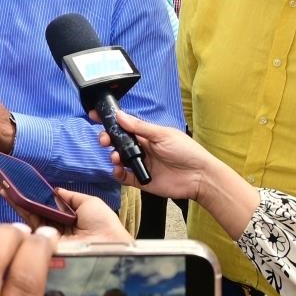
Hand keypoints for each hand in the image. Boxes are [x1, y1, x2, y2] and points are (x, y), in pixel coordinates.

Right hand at [0, 184, 132, 242]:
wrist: (107, 245)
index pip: (45, 206)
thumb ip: (70, 196)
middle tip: (3, 181)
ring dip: (14, 199)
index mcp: (67, 220)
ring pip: (27, 216)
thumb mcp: (89, 203)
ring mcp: (47, 237)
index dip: (33, 194)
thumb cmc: (103, 224)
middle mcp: (55, 229)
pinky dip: (18, 210)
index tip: (21, 182)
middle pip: (33, 210)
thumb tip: (54, 190)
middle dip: (19, 195)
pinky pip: (28, 226)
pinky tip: (9, 196)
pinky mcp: (42, 244)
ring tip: (1, 185)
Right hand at [91, 109, 210, 200]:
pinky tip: (118, 170)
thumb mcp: (162, 134)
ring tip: (116, 157)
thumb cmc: (186, 151)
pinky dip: (117, 174)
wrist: (199, 177)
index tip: (95, 116)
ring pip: (119, 159)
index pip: (124, 126)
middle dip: (107, 139)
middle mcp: (142, 148)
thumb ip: (139, 126)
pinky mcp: (142, 180)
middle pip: (118, 142)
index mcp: (146, 134)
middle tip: (104, 140)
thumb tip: (120, 115)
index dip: (110, 121)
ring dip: (113, 156)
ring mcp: (141, 164)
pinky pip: (124, 177)